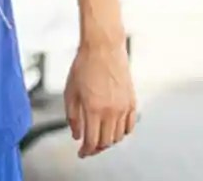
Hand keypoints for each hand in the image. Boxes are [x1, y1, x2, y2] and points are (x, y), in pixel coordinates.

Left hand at [64, 40, 136, 157]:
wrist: (103, 48)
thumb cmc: (82, 67)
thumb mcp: (70, 92)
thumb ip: (73, 116)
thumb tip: (76, 136)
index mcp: (93, 109)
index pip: (92, 141)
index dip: (86, 151)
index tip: (81, 154)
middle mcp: (111, 111)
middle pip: (107, 142)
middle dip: (96, 149)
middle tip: (88, 149)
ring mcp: (124, 106)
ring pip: (119, 136)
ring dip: (109, 141)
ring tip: (99, 139)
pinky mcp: (132, 101)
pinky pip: (130, 125)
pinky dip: (122, 132)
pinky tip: (114, 131)